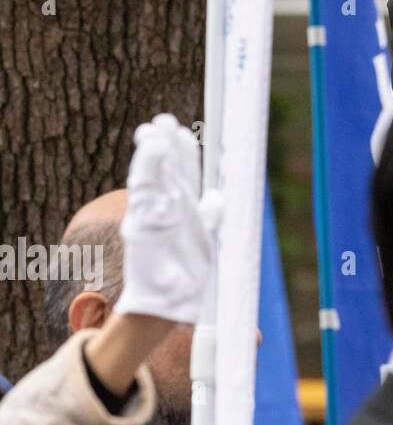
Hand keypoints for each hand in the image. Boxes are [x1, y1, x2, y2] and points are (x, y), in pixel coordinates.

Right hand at [115, 114, 221, 324]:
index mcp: (185, 208)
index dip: (184, 152)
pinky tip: (151, 153)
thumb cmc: (187, 274)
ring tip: (152, 131)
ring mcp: (155, 215)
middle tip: (162, 120)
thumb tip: (217, 197)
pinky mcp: (144, 226)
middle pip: (167, 169)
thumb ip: (211, 216)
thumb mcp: (206, 240)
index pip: (185, 173)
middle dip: (165, 144)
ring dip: (153, 153)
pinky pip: (145, 194)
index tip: (182, 131)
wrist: (170, 304)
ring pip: (154, 177)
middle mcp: (169, 208)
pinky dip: (148, 172)